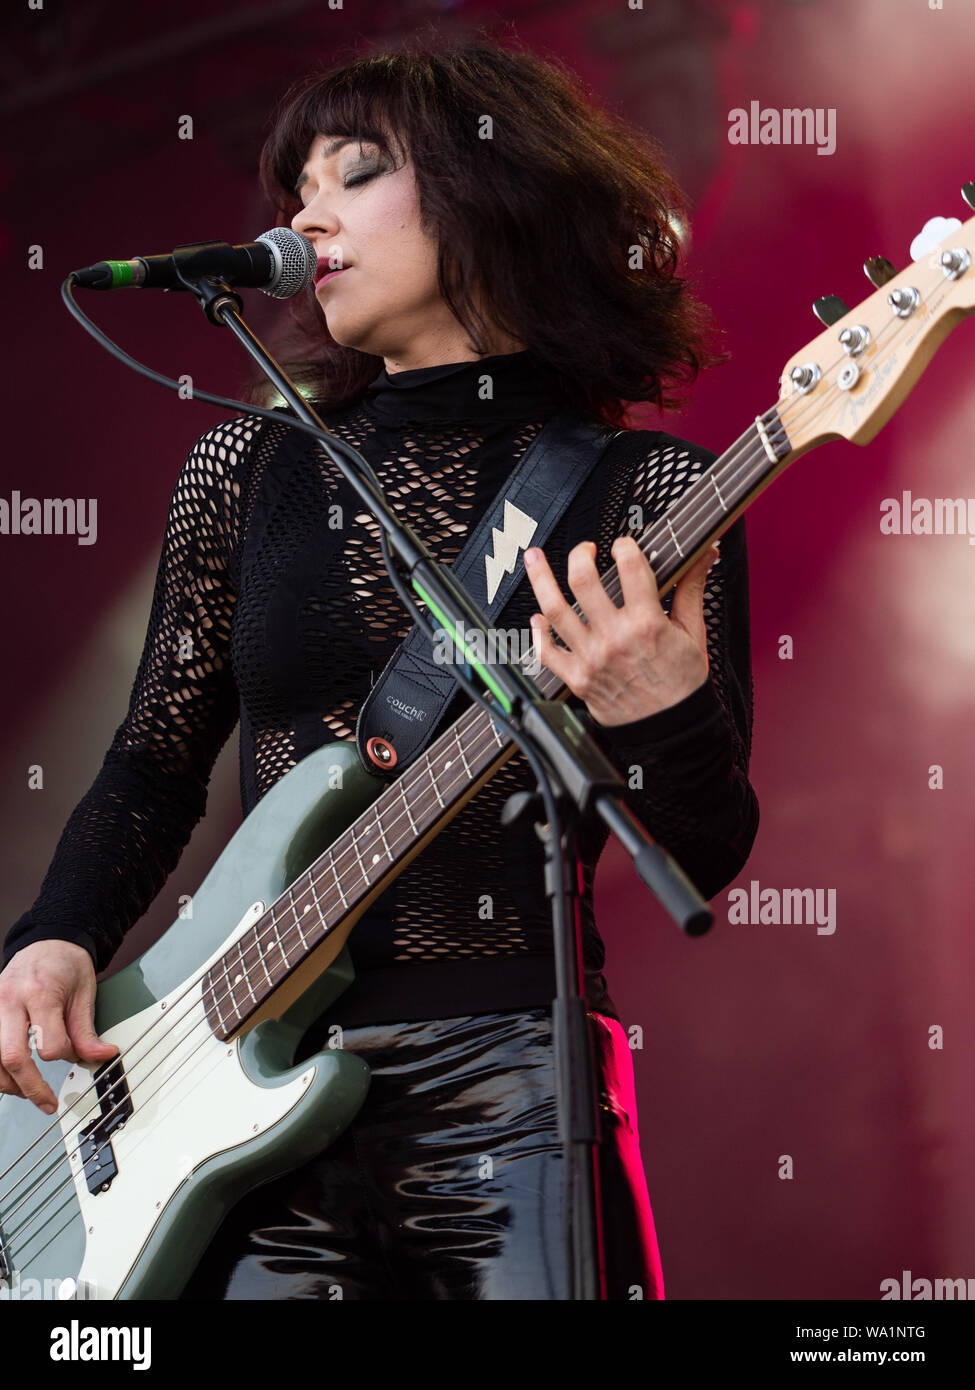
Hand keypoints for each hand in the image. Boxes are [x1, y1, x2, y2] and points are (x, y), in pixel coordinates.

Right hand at [0, 940, 117, 1112]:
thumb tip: (101, 1057)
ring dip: (9, 1083)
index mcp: (39, 993)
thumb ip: (87, 1031)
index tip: (75, 1055)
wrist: (47, 941)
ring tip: (28, 1092)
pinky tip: (11, 1076)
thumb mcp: (85, 993)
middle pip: (11, 1057)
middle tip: (47, 1102)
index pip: (49, 1044)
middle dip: (30, 1087)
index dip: (64, 1057)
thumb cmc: (65, 963)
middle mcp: (9, 1000)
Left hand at [523, 534, 718, 726]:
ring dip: (541, 579)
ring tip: (535, 559)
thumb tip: (705, 556)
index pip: (630, 568)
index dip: (625, 546)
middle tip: (584, 549)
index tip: (623, 545)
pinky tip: (537, 617)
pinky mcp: (577, 679)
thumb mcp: (693, 633)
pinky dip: (538, 632)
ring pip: (556, 610)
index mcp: (647, 624)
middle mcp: (615, 639)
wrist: (670, 730)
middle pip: (583, 582)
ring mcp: (592, 659)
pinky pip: (547, 652)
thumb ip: (690, 590)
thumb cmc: (682, 685)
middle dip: (579, 554)